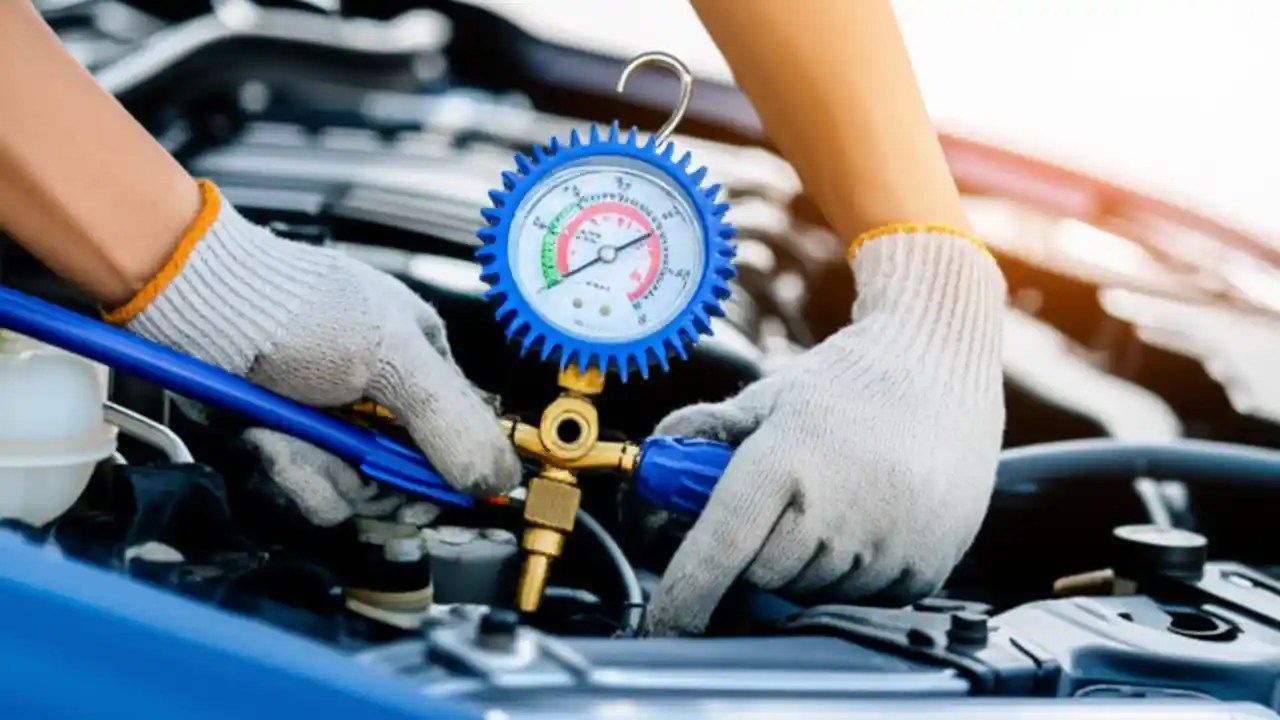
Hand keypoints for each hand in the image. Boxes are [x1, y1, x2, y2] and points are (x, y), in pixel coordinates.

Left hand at [119, 182, 519, 524]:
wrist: (194, 306)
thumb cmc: (294, 307)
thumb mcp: (390, 356)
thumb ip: (451, 419)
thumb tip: (498, 480)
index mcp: (424, 360)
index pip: (462, 436)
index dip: (449, 472)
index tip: (428, 489)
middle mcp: (386, 398)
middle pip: (412, 476)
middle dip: (375, 476)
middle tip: (351, 461)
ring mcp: (339, 426)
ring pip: (362, 493)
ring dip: (323, 471)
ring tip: (290, 435)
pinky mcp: (295, 448)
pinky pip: (316, 493)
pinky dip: (292, 473)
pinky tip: (269, 439)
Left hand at [645, 230, 1005, 634]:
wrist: (942, 366)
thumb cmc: (850, 381)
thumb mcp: (766, 397)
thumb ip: (699, 436)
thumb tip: (650, 482)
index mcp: (784, 461)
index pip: (717, 551)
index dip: (685, 597)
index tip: (666, 622)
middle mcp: (835, 510)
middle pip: (759, 579)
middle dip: (752, 554)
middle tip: (778, 507)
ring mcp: (885, 544)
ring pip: (811, 594)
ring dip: (805, 565)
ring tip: (835, 501)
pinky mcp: (924, 568)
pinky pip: (864, 600)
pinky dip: (855, 573)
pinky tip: (869, 519)